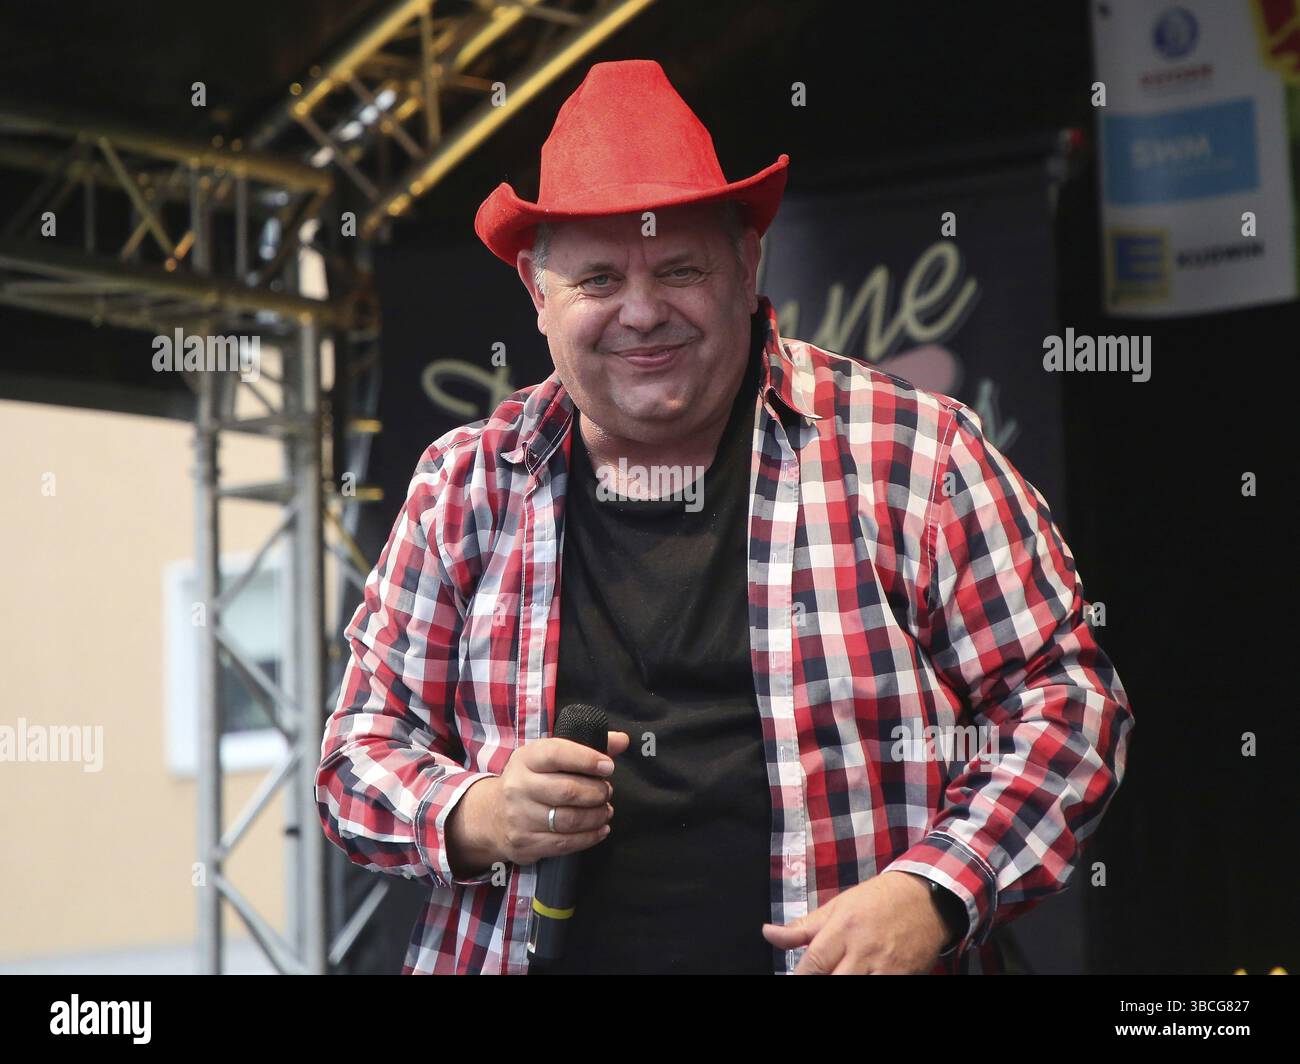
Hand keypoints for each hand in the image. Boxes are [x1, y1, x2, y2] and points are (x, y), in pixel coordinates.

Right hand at [481, 730, 628, 866]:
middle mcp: (519, 787)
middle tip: (607, 792)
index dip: (587, 759)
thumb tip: (622, 741)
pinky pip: (564, 843)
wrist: (492, 814)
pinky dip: (589, 837)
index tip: (608, 767)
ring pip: (568, 820)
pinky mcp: (525, 843)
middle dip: (596, 793)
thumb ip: (587, 747)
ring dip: (596, 816)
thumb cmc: (532, 780)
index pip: (557, 754)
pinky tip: (600, 829)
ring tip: (606, 810)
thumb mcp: (549, 757)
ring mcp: (519, 817)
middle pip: (567, 791)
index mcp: (526, 759)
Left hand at [761, 871, 948, 973]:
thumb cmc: (875, 901)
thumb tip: (768, 934)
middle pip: (834, 981)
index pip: (812, 964)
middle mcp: (863, 949)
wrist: (925, 898)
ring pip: (858, 988)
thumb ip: (802, 928)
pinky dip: (870, 987)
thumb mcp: (837, 906)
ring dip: (846, 984)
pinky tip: (862, 978)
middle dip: (822, 982)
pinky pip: (881, 989)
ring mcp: (886, 967)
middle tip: (820, 976)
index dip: (800, 978)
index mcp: (843, 928)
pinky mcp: (904, 977)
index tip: (798, 978)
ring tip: (843, 974)